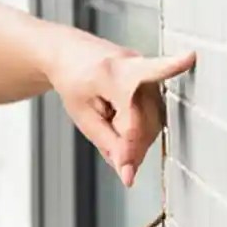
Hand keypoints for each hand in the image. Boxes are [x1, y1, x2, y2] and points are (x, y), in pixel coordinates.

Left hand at [47, 31, 196, 186]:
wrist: (71, 52)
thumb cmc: (74, 82)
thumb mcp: (83, 116)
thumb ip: (107, 144)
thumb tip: (128, 173)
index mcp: (112, 75)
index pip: (133, 116)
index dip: (129, 149)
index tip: (128, 175)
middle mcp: (136, 65)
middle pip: (145, 122)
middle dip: (132, 146)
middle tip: (120, 163)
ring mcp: (148, 69)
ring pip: (154, 121)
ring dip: (136, 137)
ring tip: (111, 125)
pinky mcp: (154, 77)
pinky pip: (155, 113)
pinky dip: (139, 128)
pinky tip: (122, 125)